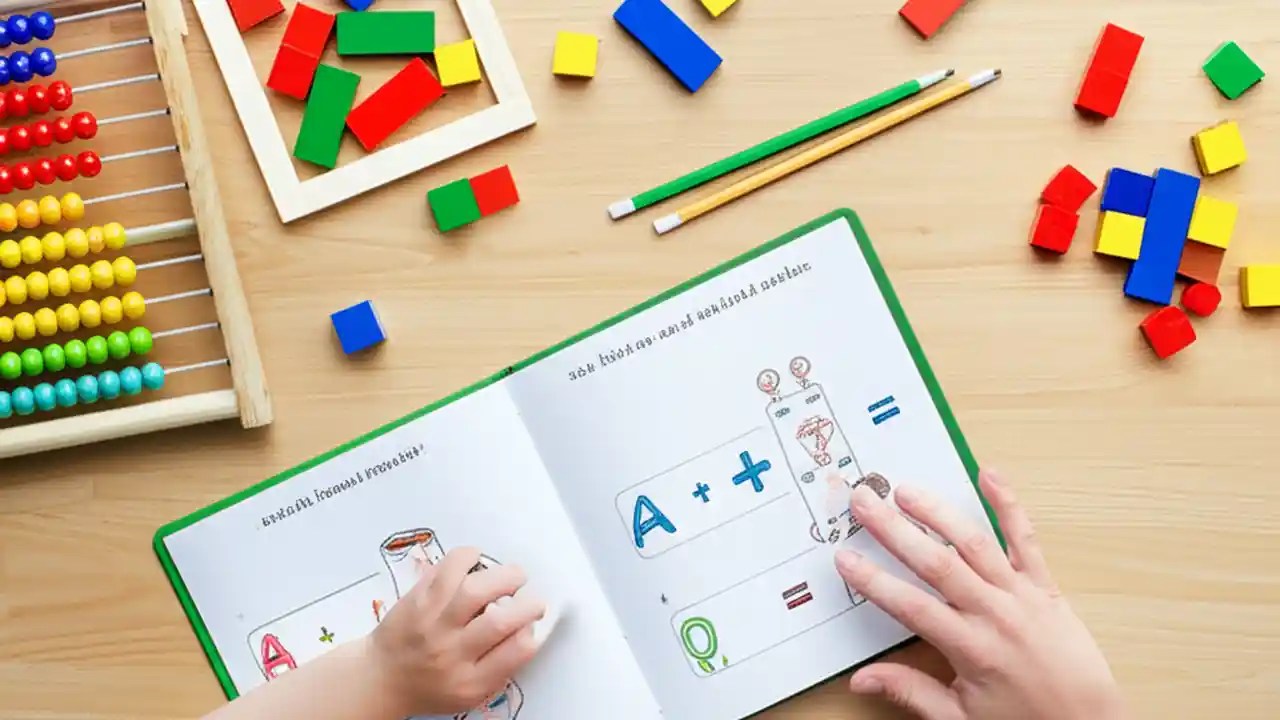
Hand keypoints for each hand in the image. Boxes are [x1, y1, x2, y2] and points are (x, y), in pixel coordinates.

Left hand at [369, 547, 545, 716]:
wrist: (382, 677)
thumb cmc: (433, 684)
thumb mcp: (470, 691)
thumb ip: (499, 665)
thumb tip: (527, 627)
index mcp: (470, 682)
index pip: (516, 653)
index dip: (532, 631)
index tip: (532, 624)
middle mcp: (450, 653)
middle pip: (498, 622)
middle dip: (527, 605)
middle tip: (532, 599)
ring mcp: (431, 623)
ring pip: (472, 590)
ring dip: (503, 576)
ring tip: (514, 576)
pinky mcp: (417, 599)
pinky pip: (446, 569)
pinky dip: (468, 557)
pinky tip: (478, 561)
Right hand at [835, 470, 1125, 719]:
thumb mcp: (961, 718)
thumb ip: (910, 692)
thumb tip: (863, 679)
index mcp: (971, 648)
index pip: (910, 606)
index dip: (873, 581)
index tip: (846, 559)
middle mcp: (995, 614)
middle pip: (936, 563)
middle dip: (894, 530)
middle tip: (865, 502)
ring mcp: (1021, 594)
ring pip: (974, 543)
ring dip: (939, 513)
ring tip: (908, 489)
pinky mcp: (1044, 585)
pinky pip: (1026, 539)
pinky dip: (1009, 505)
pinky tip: (990, 476)